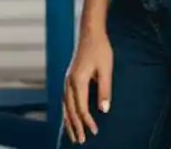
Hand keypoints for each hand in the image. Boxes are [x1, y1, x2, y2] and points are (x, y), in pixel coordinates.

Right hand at [63, 29, 112, 144]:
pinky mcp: (69, 77)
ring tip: (72, 134)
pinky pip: (65, 99)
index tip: (95, 132)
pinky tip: (69, 116)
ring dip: (68, 120)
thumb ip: (104, 90)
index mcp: (77, 80)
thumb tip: (104, 110)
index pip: (81, 107)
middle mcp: (69, 82)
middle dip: (74, 126)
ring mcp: (67, 79)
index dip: (87, 121)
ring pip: (64, 105)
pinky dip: (66, 110)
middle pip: (69, 109)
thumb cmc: (100, 50)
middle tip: (80, 140)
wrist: (90, 33)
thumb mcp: (106, 70)